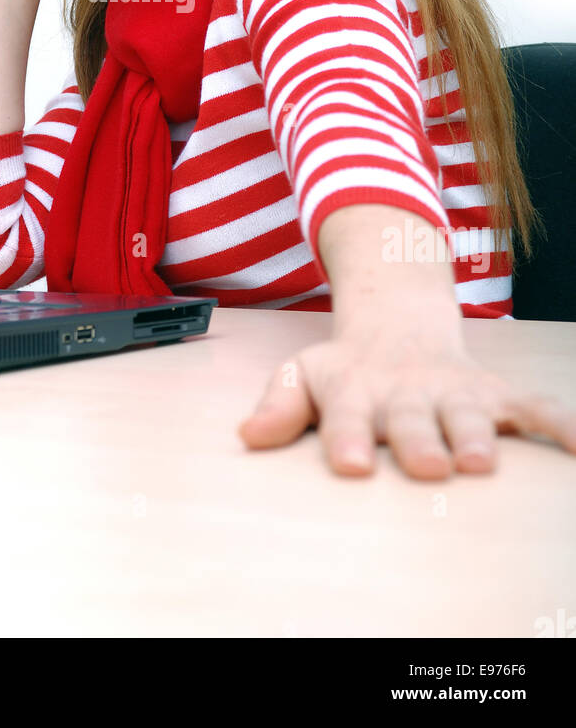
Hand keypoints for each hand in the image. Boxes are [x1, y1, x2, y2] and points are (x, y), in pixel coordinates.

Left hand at [237, 306, 575, 479]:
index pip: (347, 416)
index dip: (348, 439)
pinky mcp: (495, 395)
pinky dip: (561, 425)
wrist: (397, 327)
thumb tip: (248, 435)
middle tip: (427, 465)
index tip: (353, 466)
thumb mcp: (303, 376)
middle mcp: (408, 392)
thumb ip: (279, 405)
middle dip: (421, 441)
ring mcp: (454, 392)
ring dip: (478, 434)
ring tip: (482, 461)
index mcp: (357, 391)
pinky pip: (535, 409)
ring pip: (471, 414)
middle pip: (414, 419)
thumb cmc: (347, 371)